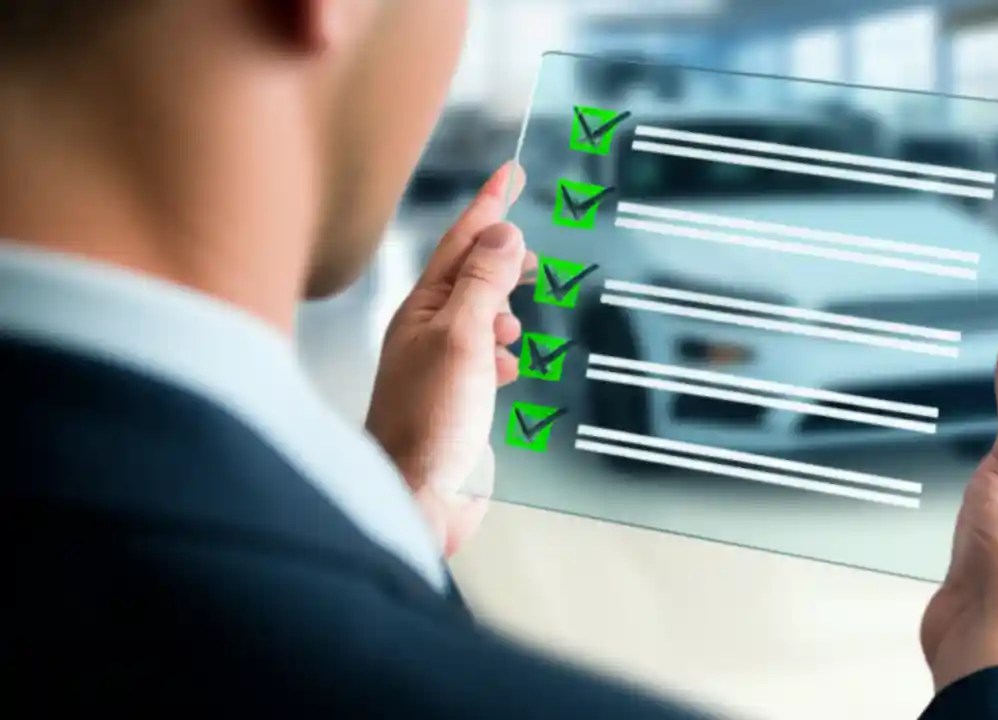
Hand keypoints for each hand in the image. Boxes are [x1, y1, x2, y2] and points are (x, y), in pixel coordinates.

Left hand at [366, 164, 533, 556]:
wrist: (417, 496)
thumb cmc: (431, 420)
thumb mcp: (463, 338)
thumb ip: (485, 284)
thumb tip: (504, 234)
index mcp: (422, 310)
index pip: (460, 242)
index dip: (487, 204)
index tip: (509, 171)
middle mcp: (426, 334)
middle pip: (467, 277)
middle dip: (499, 258)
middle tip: (530, 246)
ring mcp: (439, 369)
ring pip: (476, 319)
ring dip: (501, 307)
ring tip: (519, 315)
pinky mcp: (454, 402)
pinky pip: (481, 360)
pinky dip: (501, 354)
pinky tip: (509, 366)